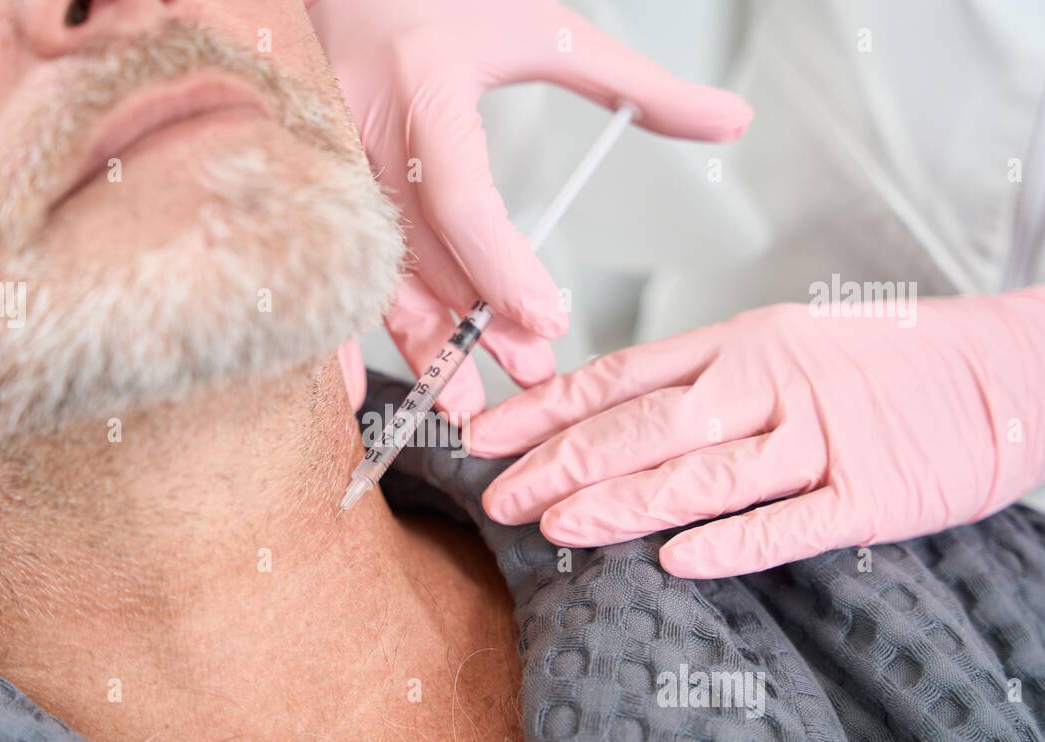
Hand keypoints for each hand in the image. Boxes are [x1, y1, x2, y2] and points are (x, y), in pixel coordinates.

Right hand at [314, 0, 753, 412]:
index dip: (500, 269)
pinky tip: (361, 385)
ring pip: (376, 273)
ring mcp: (330, 168)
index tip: (544, 321)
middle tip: (529, 378)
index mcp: (425, 91)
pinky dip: (341, 330)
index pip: (460, 202)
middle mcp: (366, 135)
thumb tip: (732, 118)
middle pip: (422, 254)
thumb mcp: (543, 29)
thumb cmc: (446, 0)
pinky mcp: (312, 190)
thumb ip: (635, 82)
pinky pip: (331, 270)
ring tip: (463, 399)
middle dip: (476, 324)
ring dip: (420, 341)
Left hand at [464, 285, 1044, 577]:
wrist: (1013, 367)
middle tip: (500, 497)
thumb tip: (611, 418)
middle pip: (643, 427)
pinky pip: (785, 522)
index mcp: (741, 343)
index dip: (545, 409)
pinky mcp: (868, 493)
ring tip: (558, 527)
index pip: (620, 377)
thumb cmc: (887, 360)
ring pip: (701, 474)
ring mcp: (818, 437)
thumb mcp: (787, 342)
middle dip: (561, 463)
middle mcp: (768, 384)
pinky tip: (674, 562)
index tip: (486, 437)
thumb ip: (704, 379)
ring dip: (621, 502)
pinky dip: (729, 544)